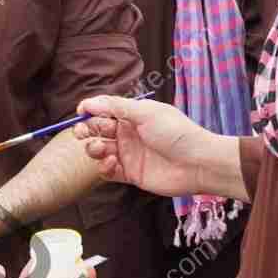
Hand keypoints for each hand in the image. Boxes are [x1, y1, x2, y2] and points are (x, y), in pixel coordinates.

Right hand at [74, 97, 221, 197]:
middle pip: (98, 130)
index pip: (104, 110)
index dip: (90, 110)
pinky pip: (108, 171)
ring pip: (100, 150)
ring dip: (94, 148)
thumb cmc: (176, 133)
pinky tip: (111, 163)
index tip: (80, 112)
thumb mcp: (146, 113)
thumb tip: (89, 103)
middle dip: (86, 130)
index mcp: (133, 115)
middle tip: (81, 133)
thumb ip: (116, 107)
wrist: (198, 163)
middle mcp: (129, 133)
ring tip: (102, 149)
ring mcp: (129, 154)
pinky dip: (104, 167)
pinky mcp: (131, 174)